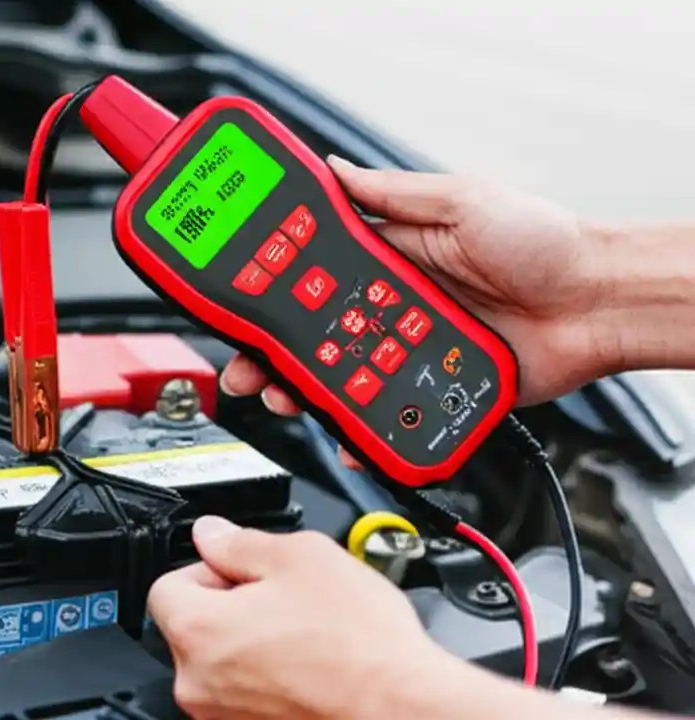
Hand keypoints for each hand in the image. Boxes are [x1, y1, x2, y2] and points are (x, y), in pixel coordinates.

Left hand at [148, 518, 636, 719]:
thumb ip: (240, 542)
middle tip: (283, 601)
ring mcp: (223, 718)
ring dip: (251, 647)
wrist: (404, 709)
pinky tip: (309, 668)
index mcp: (196, 631)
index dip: (207, 570)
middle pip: (194, 628)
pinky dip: (269, 680)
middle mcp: (198, 683)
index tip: (241, 570)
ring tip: (304, 636)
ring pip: (222, 665)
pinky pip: (246, 696)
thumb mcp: (301, 557)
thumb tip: (212, 534)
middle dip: (231, 609)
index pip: (165, 586)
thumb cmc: (360, 646)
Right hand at [222, 158, 610, 466]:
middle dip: (271, 354)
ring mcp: (407, 350)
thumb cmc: (545, 242)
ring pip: (340, 378)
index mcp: (388, 257)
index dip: (270, 287)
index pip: (311, 274)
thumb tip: (333, 169)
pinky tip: (344, 438)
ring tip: (287, 398)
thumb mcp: (464, 198)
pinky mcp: (431, 390)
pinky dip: (361, 434)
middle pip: (314, 335)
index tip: (237, 299)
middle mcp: (390, 306)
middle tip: (246, 366)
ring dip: (306, 393)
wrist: (600, 302)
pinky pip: (386, 416)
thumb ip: (394, 193)